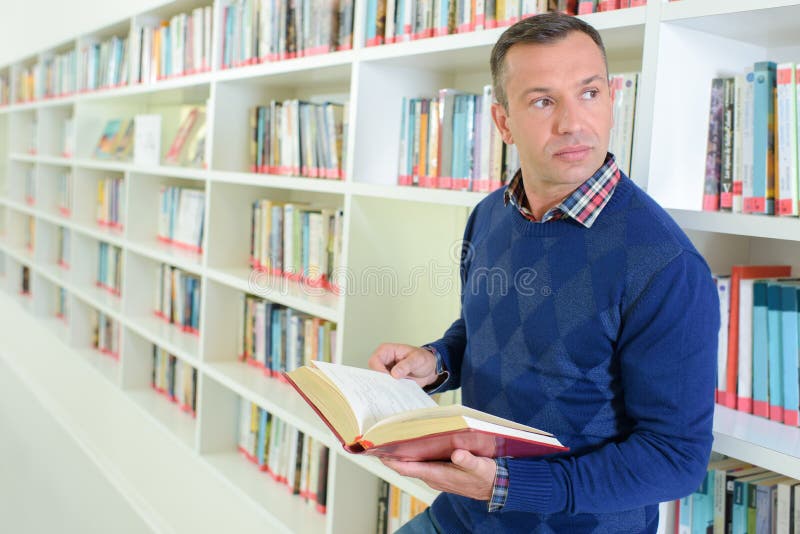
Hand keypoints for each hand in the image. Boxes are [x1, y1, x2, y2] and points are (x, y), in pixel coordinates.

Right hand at [368, 343, 437, 387]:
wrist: (430, 369)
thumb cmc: (423, 359)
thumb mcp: (418, 359)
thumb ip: (406, 365)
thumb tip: (395, 373)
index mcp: (387, 350)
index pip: (374, 361)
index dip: (379, 371)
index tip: (390, 378)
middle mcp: (383, 361)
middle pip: (373, 372)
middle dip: (382, 380)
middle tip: (392, 387)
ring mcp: (386, 371)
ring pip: (378, 381)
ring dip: (386, 387)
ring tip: (396, 390)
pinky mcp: (389, 380)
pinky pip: (385, 387)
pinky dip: (389, 390)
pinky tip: (396, 393)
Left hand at [381, 449, 496, 500]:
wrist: (493, 487)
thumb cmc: (485, 476)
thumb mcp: (479, 467)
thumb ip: (468, 461)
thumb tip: (458, 455)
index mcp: (438, 474)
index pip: (407, 468)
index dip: (391, 460)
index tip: (378, 451)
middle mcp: (432, 476)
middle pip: (405, 465)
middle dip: (392, 454)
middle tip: (379, 439)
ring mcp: (435, 475)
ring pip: (412, 464)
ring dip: (401, 454)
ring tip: (390, 438)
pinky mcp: (439, 472)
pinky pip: (420, 464)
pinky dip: (412, 455)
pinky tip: (410, 444)